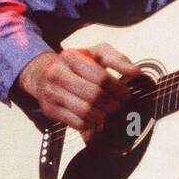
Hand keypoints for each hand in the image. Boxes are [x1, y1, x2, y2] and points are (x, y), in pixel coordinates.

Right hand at [18, 43, 138, 135]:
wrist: (42, 75)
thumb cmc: (76, 65)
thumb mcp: (96, 54)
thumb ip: (118, 59)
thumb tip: (136, 72)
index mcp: (71, 57)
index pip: (101, 77)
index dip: (118, 89)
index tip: (126, 95)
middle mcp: (57, 73)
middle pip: (94, 96)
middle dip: (112, 104)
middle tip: (118, 106)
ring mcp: (51, 93)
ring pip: (86, 111)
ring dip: (102, 115)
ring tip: (107, 112)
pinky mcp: (50, 110)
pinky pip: (77, 123)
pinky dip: (90, 124)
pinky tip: (94, 118)